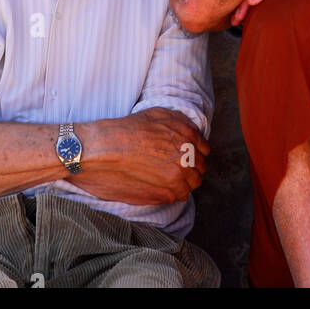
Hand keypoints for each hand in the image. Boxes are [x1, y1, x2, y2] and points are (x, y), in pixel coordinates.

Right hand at [78, 107, 209, 207]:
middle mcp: (187, 151)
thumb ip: (177, 123)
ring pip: (193, 183)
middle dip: (192, 169)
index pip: (204, 148)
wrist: (105, 147)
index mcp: (186, 132)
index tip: (189, 157)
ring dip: (185, 183)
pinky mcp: (169, 186)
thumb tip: (189, 135)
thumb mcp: (156, 114)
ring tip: (172, 182)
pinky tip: (165, 189)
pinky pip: (181, 194)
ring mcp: (179, 170)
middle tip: (180, 170)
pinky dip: (175, 193)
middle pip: (201, 167)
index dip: (196, 153)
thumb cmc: (126, 129)